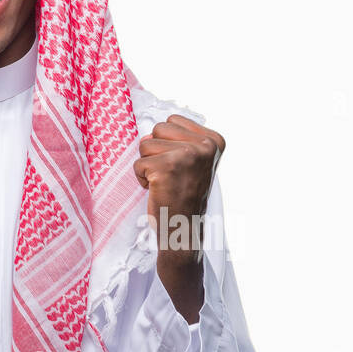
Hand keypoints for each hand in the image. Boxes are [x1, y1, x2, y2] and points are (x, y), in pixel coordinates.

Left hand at [132, 115, 225, 322]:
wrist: (183, 231)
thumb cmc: (184, 195)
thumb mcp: (193, 161)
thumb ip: (179, 138)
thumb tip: (146, 132)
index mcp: (215, 140)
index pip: (172, 120)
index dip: (168, 144)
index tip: (181, 168)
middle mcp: (205, 146)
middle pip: (157, 129)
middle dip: (156, 153)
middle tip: (171, 176)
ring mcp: (186, 156)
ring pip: (145, 144)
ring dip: (148, 166)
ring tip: (164, 183)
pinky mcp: (166, 168)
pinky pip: (137, 163)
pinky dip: (141, 179)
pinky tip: (157, 191)